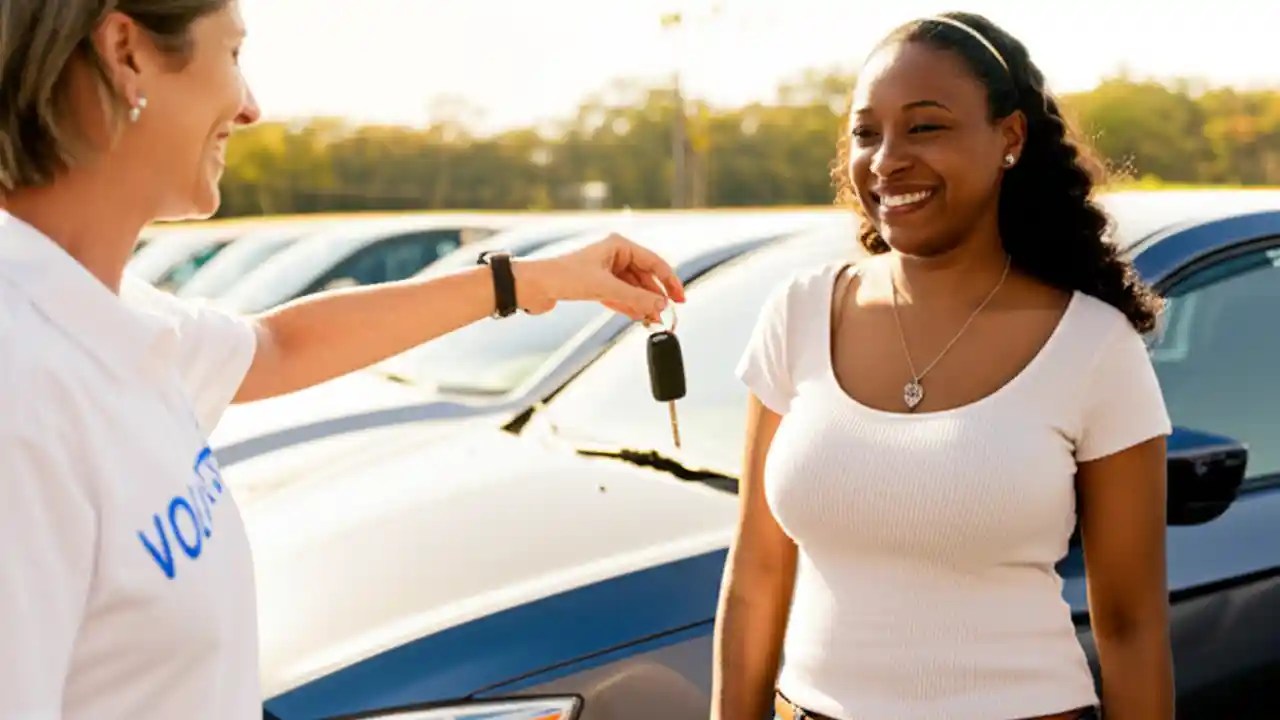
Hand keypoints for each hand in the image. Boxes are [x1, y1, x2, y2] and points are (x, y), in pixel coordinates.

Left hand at [514, 233, 685, 322]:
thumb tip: (662, 305)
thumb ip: (636, 297)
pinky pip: (620, 296)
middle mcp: (613, 255)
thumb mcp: (604, 288)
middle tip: (667, 316)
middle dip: (656, 297)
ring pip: (633, 288)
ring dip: (644, 305)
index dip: (669, 281)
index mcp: (618, 244)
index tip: (680, 299)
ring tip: (655, 322)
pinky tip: (640, 318)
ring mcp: (604, 270)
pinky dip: (630, 307)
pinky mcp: (595, 285)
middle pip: (645, 277)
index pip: (654, 262)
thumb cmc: (563, 277)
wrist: (532, 287)